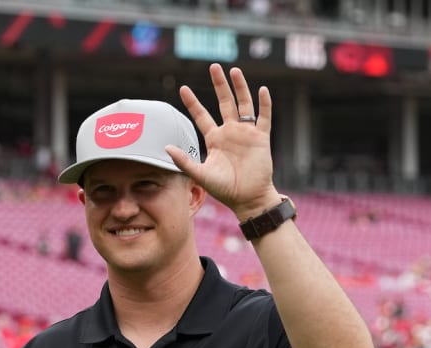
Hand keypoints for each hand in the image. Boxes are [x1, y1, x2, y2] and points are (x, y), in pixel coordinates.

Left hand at [167, 64, 278, 219]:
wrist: (248, 198)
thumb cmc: (225, 189)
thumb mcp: (201, 175)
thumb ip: (184, 161)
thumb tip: (166, 148)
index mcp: (215, 139)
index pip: (201, 116)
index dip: (192, 102)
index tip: (183, 88)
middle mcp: (230, 132)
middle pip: (224, 102)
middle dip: (219, 85)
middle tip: (214, 66)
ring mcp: (246, 133)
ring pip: (244, 104)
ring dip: (240, 87)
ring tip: (234, 70)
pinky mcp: (261, 138)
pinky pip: (263, 117)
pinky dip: (264, 104)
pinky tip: (262, 90)